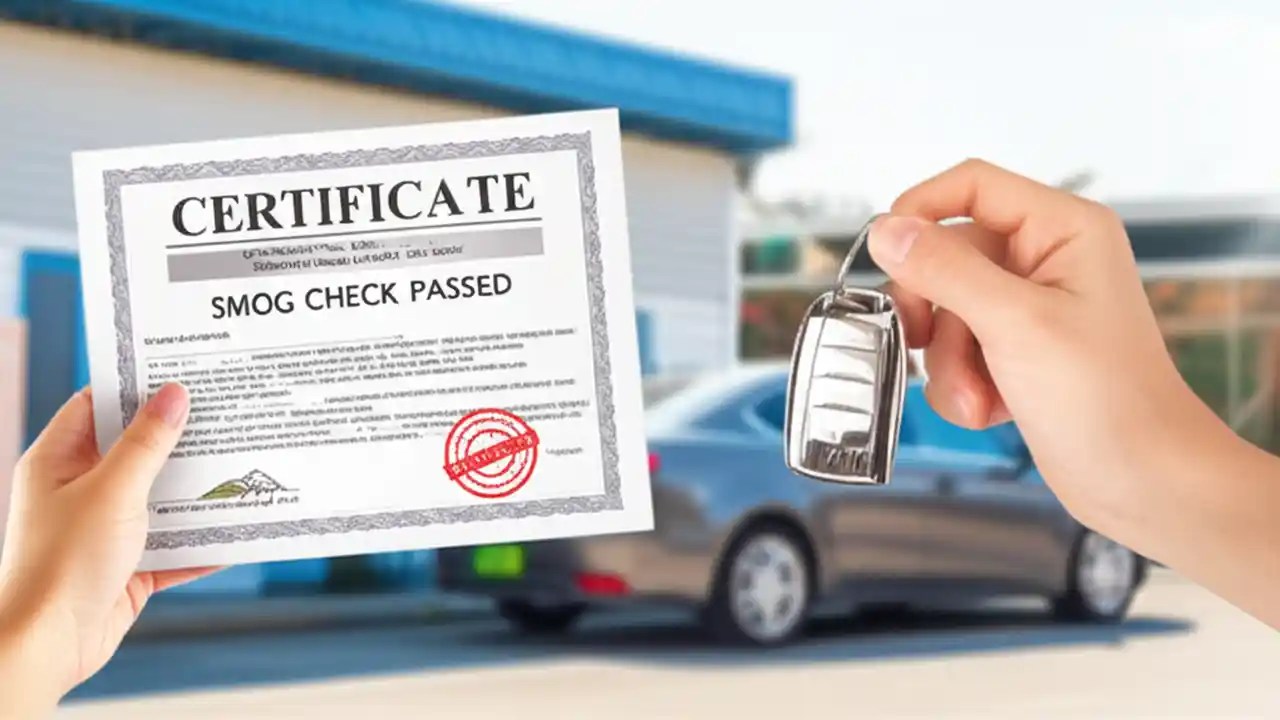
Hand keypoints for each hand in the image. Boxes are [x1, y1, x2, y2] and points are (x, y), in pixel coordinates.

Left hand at [0, 384, 217, 713]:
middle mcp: (80, 489)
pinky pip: (174, 544)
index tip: (182, 370)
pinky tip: (237, 528)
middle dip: (181, 438)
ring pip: (161, 497)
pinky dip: (203, 539)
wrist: (47, 645)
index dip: (137, 386)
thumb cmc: (63, 563)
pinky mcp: (128, 565)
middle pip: (138, 450)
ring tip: (242, 466)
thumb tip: (174, 394)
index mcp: (59, 460)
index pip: (99, 405)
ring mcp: (105, 528)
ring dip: (198, 490)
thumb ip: (147, 443)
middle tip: (227, 414)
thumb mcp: (112, 491)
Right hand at [868, 160, 1279, 626]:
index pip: (972, 187)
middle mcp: (1047, 259)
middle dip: (936, 314)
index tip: (884, 252)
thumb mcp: (1015, 325)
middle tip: (923, 344)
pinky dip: (962, 384)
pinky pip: (957, 350)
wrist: (1144, 482)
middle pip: (947, 256)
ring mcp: (1030, 307)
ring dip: (949, 362)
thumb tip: (885, 230)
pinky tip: (993, 410)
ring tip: (981, 398)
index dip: (919, 211)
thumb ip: (945, 271)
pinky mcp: (1017, 351)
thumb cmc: (1108, 401)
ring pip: (946, 311)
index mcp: (1064, 229)